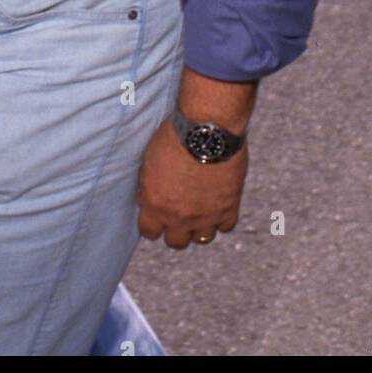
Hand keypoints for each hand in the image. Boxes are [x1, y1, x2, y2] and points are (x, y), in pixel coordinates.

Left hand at [135, 115, 247, 248]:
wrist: (206, 130)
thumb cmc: (174, 138)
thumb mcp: (149, 161)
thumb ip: (148, 186)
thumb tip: (144, 199)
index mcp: (155, 204)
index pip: (149, 231)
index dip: (152, 225)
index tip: (156, 218)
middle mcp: (179, 216)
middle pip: (176, 242)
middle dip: (175, 230)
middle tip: (178, 216)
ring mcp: (205, 216)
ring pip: (201, 238)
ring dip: (200, 227)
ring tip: (200, 211)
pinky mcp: (227, 209)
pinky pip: (225, 227)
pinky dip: (222, 218)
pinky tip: (218, 204)